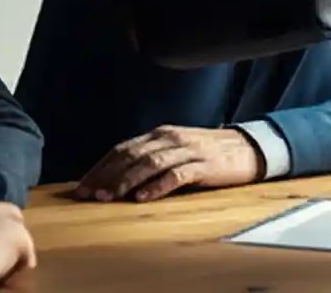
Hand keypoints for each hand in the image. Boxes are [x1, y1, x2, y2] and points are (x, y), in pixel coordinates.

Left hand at [75, 126, 261, 202]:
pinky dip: (157, 186)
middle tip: (88, 194)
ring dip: (126, 181)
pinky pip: (176, 174)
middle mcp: (171, 138)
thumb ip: (152, 156)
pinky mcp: (204, 165)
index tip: (82, 186)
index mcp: (161, 133)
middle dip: (106, 175)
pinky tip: (142, 197)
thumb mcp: (177, 148)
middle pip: (131, 154)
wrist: (248, 147)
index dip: (101, 167)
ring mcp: (188, 150)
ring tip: (109, 197)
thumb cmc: (209, 152)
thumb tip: (118, 177)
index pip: (123, 148)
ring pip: (150, 163)